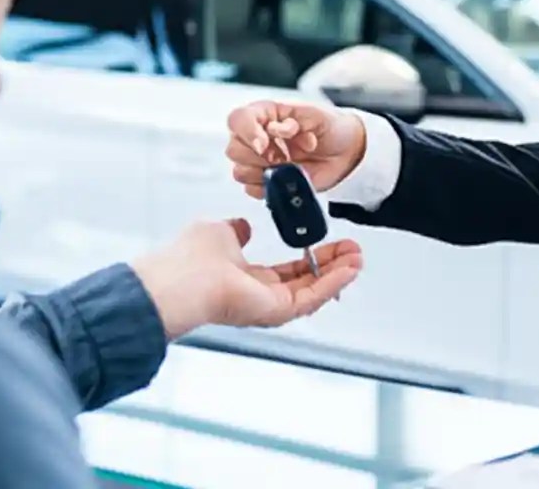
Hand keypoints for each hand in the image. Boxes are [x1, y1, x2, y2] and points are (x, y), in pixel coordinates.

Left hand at [130, 218, 362, 338]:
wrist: (180, 280)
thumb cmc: (188, 259)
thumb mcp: (218, 231)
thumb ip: (235, 230)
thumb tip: (242, 225)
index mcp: (244, 277)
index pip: (287, 270)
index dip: (311, 256)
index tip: (331, 244)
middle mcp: (258, 295)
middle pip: (306, 282)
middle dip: (332, 266)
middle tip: (353, 251)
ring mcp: (268, 306)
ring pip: (313, 291)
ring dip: (338, 275)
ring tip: (358, 258)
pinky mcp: (275, 312)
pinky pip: (311, 298)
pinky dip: (332, 283)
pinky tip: (349, 269)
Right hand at [226, 100, 366, 198]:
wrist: (346, 152)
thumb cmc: (330, 128)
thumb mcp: (315, 114)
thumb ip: (292, 120)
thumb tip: (274, 130)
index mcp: (264, 114)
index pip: (238, 120)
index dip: (247, 133)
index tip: (265, 144)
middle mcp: (256, 137)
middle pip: (234, 149)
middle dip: (260, 155)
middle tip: (286, 154)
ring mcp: (259, 161)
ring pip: (240, 171)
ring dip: (266, 171)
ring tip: (290, 164)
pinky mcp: (266, 182)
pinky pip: (253, 190)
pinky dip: (271, 186)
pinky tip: (288, 176)